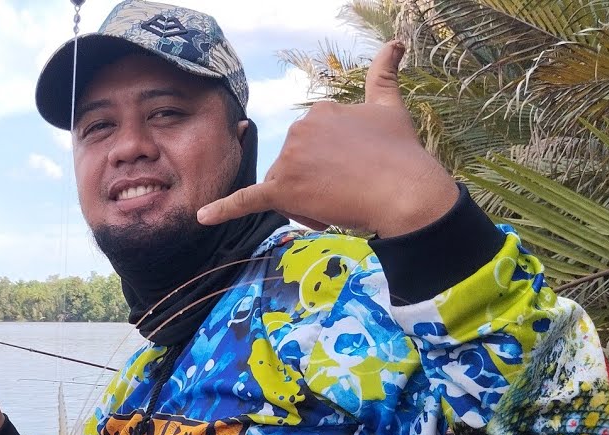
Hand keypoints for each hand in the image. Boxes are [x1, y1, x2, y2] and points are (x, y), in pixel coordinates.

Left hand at [197, 41, 458, 236]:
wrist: (407, 192)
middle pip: (294, 169)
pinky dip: (223, 210)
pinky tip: (202, 216)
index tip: (357, 171)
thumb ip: (385, 74)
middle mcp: (298, 129)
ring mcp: (290, 159)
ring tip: (339, 204)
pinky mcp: (283, 190)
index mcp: (317, 112)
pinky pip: (247, 200)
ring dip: (308, 204)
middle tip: (350, 191)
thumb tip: (396, 42)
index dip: (331, 167)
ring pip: (285, 190)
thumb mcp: (389, 106)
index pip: (310, 148)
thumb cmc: (401, 154)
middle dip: (317, 187)